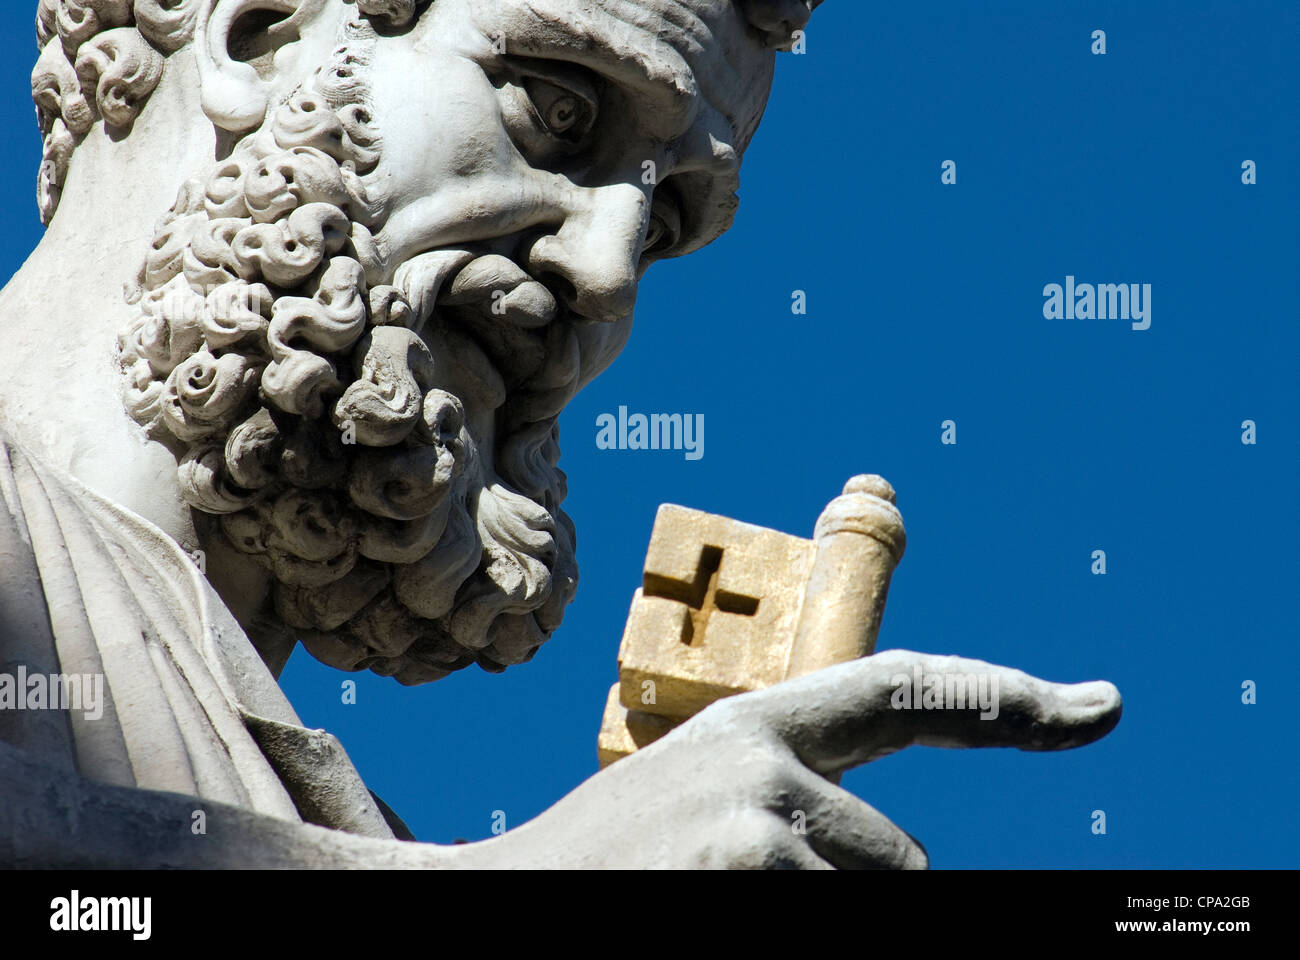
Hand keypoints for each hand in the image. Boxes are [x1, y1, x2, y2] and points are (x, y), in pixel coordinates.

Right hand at [479, 649, 1121, 868]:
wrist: (479, 902)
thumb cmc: (602, 870)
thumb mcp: (697, 808)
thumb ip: (796, 804)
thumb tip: (898, 859)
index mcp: (750, 727)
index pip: (901, 692)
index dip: (1009, 699)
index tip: (1100, 704)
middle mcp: (764, 758)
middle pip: (901, 864)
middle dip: (849, 900)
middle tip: (732, 895)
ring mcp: (760, 821)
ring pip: (879, 901)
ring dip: (821, 921)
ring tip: (704, 903)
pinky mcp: (755, 875)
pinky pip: (842, 928)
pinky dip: (803, 934)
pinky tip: (702, 911)